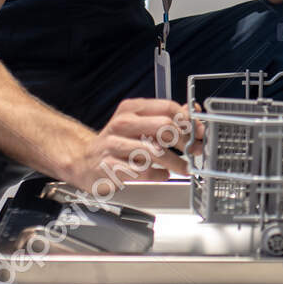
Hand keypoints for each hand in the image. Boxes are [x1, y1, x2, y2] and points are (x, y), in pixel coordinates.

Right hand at [67, 97, 204, 193]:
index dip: (188, 121)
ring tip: (184, 168)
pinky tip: (162, 175)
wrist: (83, 161)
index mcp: (131, 110)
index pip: (167, 108)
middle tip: (194, 152)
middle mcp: (122, 124)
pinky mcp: (110, 167)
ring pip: (155, 152)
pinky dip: (158, 175)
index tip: (199, 132)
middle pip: (164, 127)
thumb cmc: (116, 143)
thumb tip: (193, 111)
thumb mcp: (138, 125)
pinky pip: (143, 172)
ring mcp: (114, 145)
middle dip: (184, 142)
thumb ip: (165, 118)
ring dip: (175, 163)